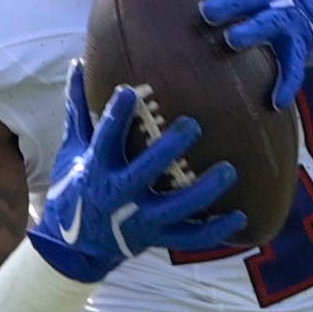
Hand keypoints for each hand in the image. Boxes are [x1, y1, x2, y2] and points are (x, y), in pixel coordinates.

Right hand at [27, 65, 245, 280]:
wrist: (73, 247)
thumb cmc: (75, 187)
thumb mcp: (73, 150)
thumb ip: (79, 109)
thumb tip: (78, 63)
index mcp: (96, 168)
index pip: (105, 138)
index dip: (117, 115)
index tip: (130, 91)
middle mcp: (116, 195)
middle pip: (143, 173)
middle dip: (167, 151)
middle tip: (193, 126)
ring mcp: (137, 220)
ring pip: (174, 208)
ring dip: (203, 192)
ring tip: (229, 170)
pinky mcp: (154, 239)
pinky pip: (188, 238)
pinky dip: (214, 231)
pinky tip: (239, 216)